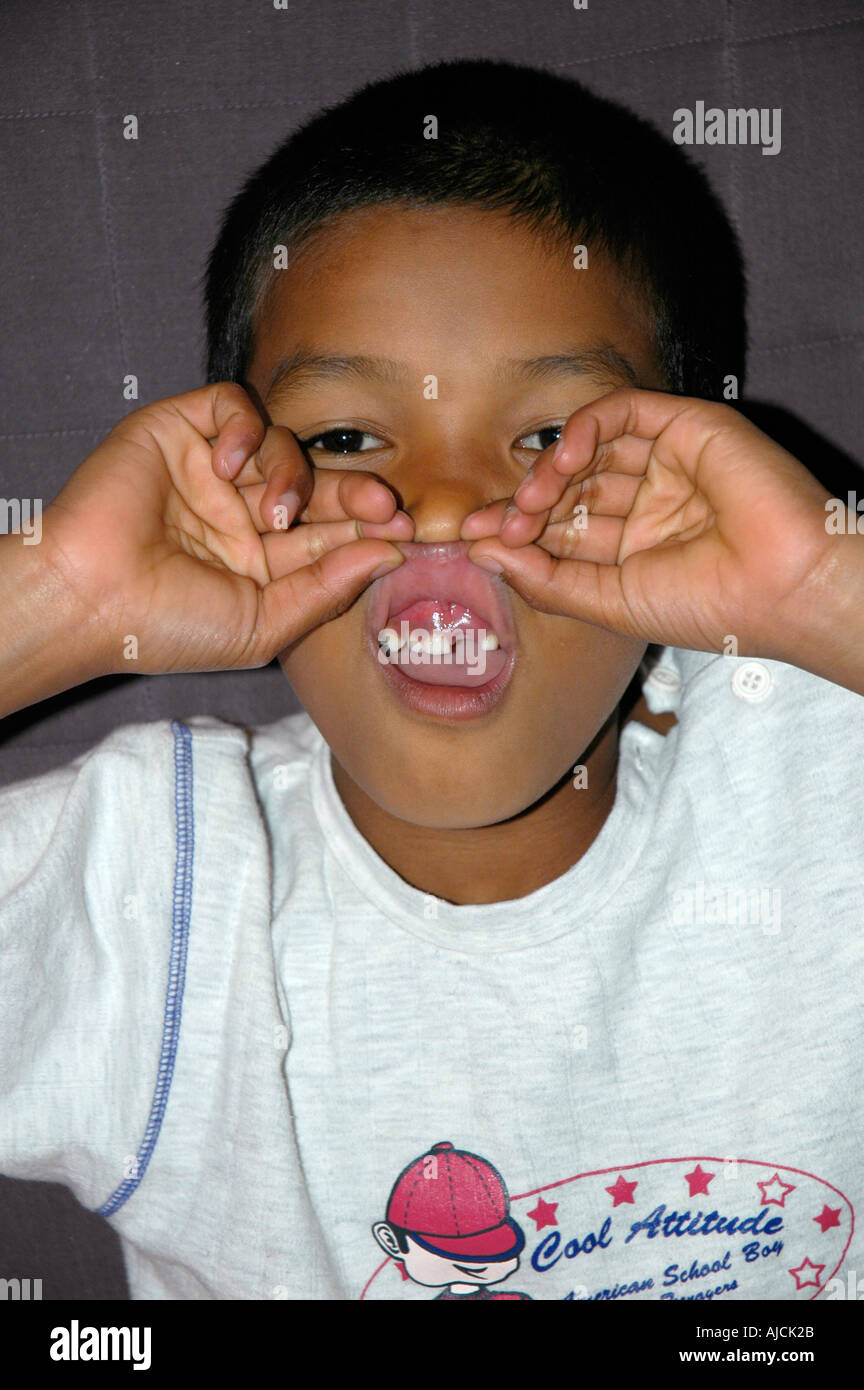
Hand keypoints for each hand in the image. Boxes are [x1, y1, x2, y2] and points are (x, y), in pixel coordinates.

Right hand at [41, 382, 410, 675]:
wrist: (92, 599)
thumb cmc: (169, 626)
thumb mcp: (263, 624)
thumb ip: (325, 589)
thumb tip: (388, 554)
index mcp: (264, 560)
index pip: (331, 533)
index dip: (370, 529)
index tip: (406, 533)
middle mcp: (243, 511)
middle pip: (319, 483)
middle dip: (356, 493)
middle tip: (385, 505)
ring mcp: (213, 469)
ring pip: (284, 443)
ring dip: (295, 472)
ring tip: (273, 513)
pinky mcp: (180, 430)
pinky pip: (232, 404)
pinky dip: (244, 427)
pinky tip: (228, 466)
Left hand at [462, 388, 837, 664]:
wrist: (780, 588)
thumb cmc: (706, 607)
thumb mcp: (608, 603)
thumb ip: (544, 577)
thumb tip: (479, 552)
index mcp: (632, 546)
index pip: (560, 526)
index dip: (516, 529)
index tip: (472, 539)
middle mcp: (646, 500)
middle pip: (567, 486)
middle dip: (524, 501)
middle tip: (492, 520)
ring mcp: (665, 462)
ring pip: (588, 448)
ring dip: (547, 469)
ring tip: (528, 500)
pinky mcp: (685, 426)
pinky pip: (622, 409)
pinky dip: (583, 427)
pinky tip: (563, 459)